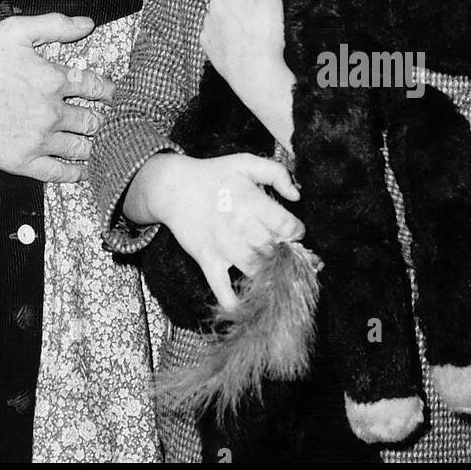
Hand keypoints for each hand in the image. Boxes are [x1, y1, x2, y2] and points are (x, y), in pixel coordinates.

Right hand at [0, 14, 111, 181]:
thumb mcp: (17, 30)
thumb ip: (56, 25)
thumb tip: (87, 24)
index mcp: (53, 79)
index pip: (95, 87)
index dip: (110, 92)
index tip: (116, 96)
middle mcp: (51, 111)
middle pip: (93, 120)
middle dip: (105, 121)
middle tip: (115, 125)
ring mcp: (38, 139)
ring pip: (80, 147)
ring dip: (94, 146)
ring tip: (103, 147)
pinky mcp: (22, 161)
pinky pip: (58, 173)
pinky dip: (74, 173)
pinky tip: (81, 170)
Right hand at [133, 152, 303, 310]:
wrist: (173, 187)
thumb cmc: (213, 174)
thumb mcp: (245, 162)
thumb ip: (277, 172)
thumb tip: (297, 195)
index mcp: (252, 201)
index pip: (287, 226)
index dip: (297, 231)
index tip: (293, 232)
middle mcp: (240, 226)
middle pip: (276, 251)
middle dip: (288, 256)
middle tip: (289, 255)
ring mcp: (223, 247)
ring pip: (257, 271)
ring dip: (271, 277)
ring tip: (276, 273)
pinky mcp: (208, 260)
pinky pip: (222, 289)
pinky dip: (234, 302)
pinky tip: (247, 307)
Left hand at [200, 0, 293, 143]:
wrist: (253, 73)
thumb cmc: (267, 36)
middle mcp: (215, 0)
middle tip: (257, 13)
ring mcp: (208, 20)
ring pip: (221, 8)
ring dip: (232, 13)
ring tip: (248, 30)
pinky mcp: (206, 39)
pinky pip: (215, 27)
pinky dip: (225, 31)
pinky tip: (238, 41)